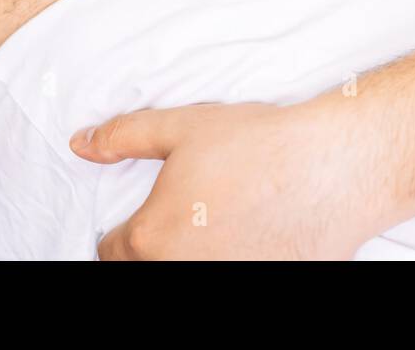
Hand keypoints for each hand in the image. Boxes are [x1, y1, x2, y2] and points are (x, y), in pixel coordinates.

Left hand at [70, 99, 392, 259]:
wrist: (333, 168)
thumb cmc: (259, 144)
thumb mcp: (183, 127)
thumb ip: (124, 136)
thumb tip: (80, 142)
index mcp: (150, 239)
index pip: (109, 252)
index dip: (125, 230)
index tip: (151, 214)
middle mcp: (179, 274)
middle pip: (145, 270)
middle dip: (157, 248)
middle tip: (191, 217)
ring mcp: (222, 284)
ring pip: (188, 275)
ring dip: (196, 257)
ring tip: (224, 226)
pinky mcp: (260, 287)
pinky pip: (233, 275)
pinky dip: (237, 259)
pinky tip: (254, 237)